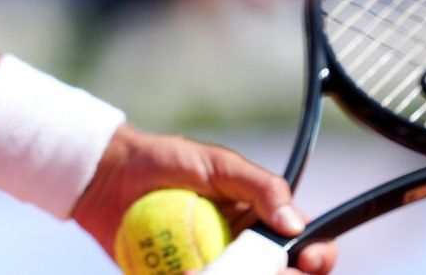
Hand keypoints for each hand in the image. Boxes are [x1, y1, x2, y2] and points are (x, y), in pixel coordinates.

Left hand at [73, 123, 336, 273]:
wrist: (107, 178)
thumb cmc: (166, 161)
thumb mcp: (217, 164)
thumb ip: (260, 186)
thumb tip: (294, 223)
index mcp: (262, 223)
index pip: (307, 247)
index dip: (317, 258)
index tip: (308, 260)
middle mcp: (245, 254)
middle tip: (263, 270)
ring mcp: (215, 271)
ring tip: (205, 268)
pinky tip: (182, 272)